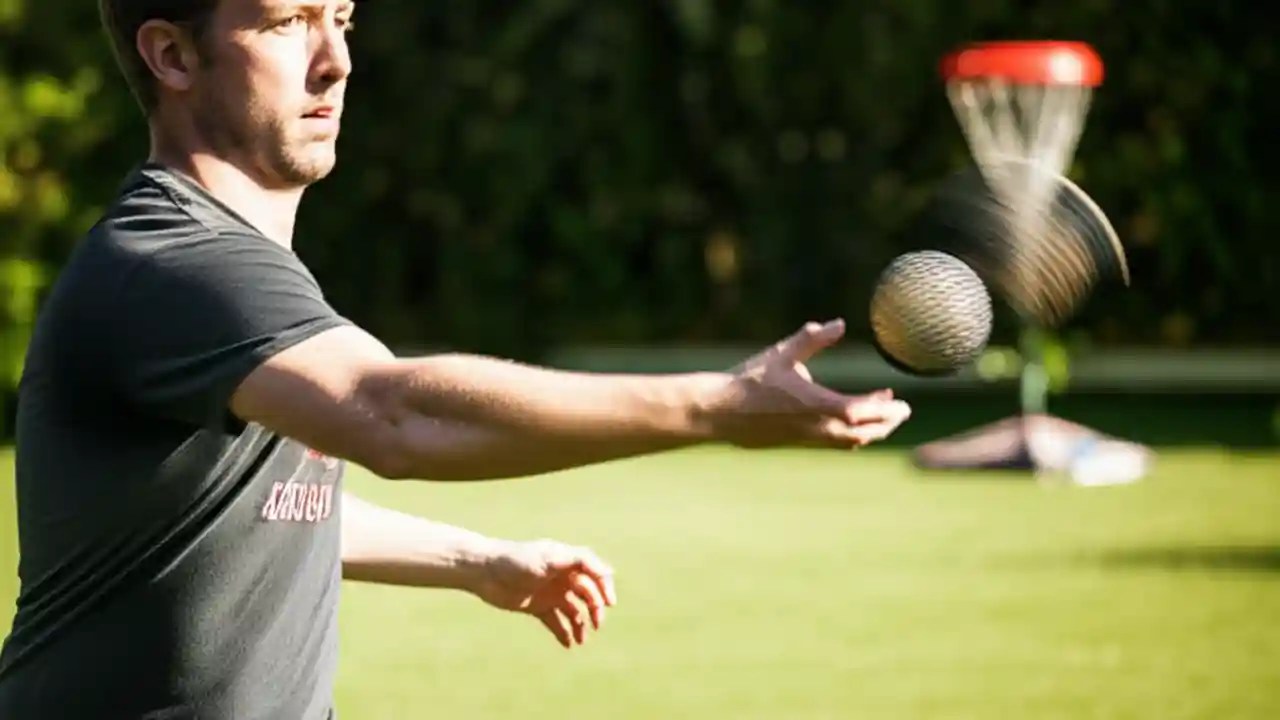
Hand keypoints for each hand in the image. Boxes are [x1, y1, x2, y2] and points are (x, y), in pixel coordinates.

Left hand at [472, 539, 616, 648]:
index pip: (595, 573)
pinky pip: (556, 622)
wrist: (484, 572)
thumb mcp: (549, 557)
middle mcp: (562, 577)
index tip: (609, 603)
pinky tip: (568, 644)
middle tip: (596, 625)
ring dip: (581, 625)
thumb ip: (578, 561)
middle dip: (595, 609)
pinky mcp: (538, 607)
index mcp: (567, 561)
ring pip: (574, 610)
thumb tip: (606, 572)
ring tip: (581, 641)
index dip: (606, 587)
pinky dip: (564, 633)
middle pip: (588, 594)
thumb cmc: (516, 560)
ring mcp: (550, 592)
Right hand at [702, 319, 911, 448]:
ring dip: (871, 431)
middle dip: (887, 423)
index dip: (886, 408)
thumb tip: (839, 324)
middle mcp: (817, 427)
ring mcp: (808, 439)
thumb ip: (813, 338)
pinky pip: (835, 444)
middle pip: (865, 433)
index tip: (901, 401)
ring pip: (851, 442)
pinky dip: (852, 436)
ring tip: (881, 416)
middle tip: (902, 411)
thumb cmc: (750, 380)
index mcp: (818, 405)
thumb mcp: (783, 352)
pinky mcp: (798, 443)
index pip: (863, 411)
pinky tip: (849, 424)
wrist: (720, 413)